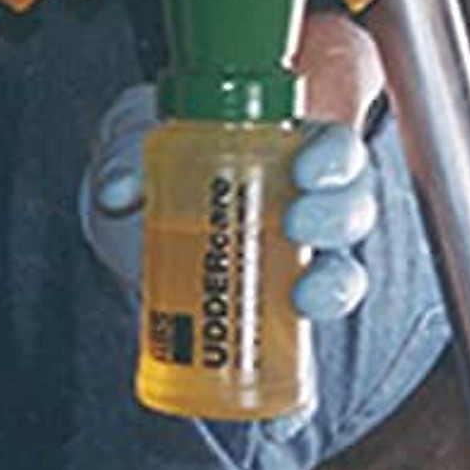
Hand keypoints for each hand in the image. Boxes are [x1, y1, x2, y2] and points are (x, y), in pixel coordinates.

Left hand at [80, 14, 383, 322]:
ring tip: (304, 293)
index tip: (306, 169)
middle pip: (351, 203)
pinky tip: (296, 327)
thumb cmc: (145, 165)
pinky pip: (315, 315)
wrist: (126, 224)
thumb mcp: (130, 142)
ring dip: (335, 279)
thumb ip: (123, 154)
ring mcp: (296, 254)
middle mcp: (302, 197)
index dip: (334, 156)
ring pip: (344, 261)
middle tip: (297, 223)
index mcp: (280, 144)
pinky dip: (313, 323)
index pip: (331, 144)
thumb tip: (119, 191)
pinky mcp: (281, 303)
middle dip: (338, 214)